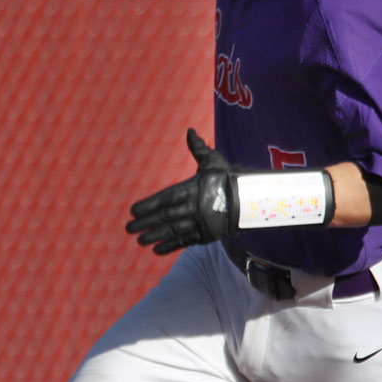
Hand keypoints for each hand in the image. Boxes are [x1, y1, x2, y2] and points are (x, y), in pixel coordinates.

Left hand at [125, 129, 238, 254]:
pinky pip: (185, 242)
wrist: (252, 200)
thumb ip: (199, 149)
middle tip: (129, 228)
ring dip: (155, 237)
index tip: (133, 211)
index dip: (148, 205)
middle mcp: (195, 207)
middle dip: (146, 223)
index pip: (166, 198)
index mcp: (193, 188)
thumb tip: (190, 131)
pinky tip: (156, 250)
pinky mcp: (207, 235)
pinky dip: (170, 246)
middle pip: (166, 217)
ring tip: (139, 241)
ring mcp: (201, 223)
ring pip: (173, 231)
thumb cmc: (229, 178)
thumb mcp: (213, 161)